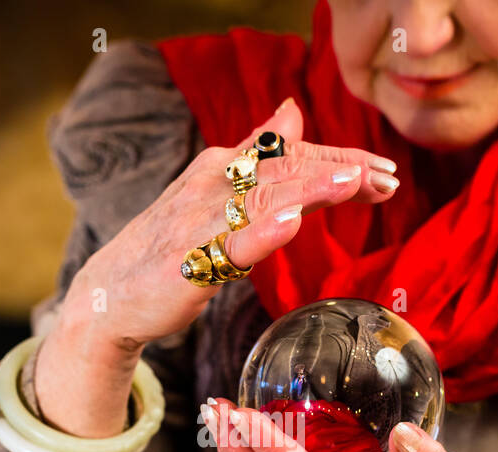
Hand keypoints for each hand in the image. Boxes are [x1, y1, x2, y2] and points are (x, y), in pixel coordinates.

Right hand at [72, 97, 400, 347]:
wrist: (109, 295)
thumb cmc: (168, 245)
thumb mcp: (213, 190)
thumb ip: (252, 154)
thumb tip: (290, 111)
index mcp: (220, 167)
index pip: (289, 155)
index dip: (338, 159)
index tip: (382, 169)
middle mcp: (212, 185)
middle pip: (286, 170)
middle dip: (341, 172)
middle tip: (389, 177)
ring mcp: (202, 222)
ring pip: (264, 199)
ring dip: (311, 188)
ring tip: (354, 181)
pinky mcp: (194, 263)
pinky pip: (233, 243)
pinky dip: (263, 230)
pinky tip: (291, 220)